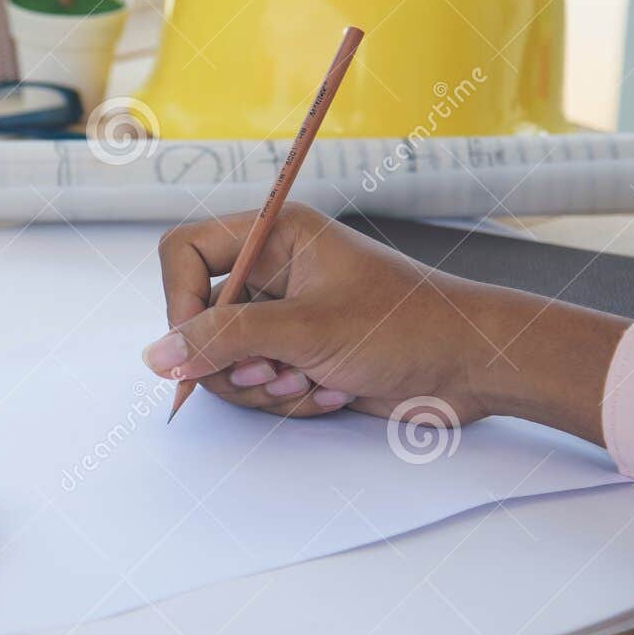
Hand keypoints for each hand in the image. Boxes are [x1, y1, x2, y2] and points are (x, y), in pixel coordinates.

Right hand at [144, 205, 627, 442]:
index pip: (185, 252)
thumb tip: (158, 355)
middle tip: (273, 371)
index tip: (192, 346)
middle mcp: (273, 273)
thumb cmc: (409, 326)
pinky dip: (287, 399)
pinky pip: (256, 386)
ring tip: (313, 380)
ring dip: (263, 385)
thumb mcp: (307, 330)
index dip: (179, 301)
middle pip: (198, 318)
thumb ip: (224, 339)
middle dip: (231, 360)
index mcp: (275, 236)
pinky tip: (332, 390)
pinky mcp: (297, 357)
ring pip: (224, 361)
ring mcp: (283, 318)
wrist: (475, 368)